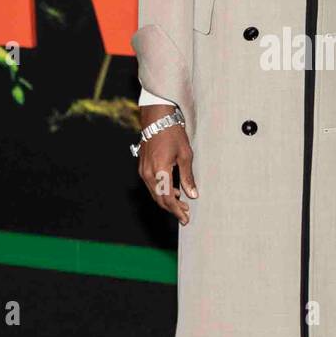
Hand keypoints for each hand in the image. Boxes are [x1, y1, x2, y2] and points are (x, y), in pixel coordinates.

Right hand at [138, 105, 196, 224]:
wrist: (157, 118)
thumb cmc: (173, 134)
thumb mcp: (185, 155)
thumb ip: (187, 177)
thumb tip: (192, 194)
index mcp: (160, 171)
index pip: (168, 199)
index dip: (177, 211)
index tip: (186, 218)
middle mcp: (148, 173)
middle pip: (159, 199)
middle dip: (172, 208)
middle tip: (186, 213)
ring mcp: (143, 170)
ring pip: (154, 193)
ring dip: (167, 200)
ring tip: (182, 203)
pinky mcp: (142, 166)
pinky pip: (151, 185)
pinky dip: (162, 191)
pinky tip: (173, 190)